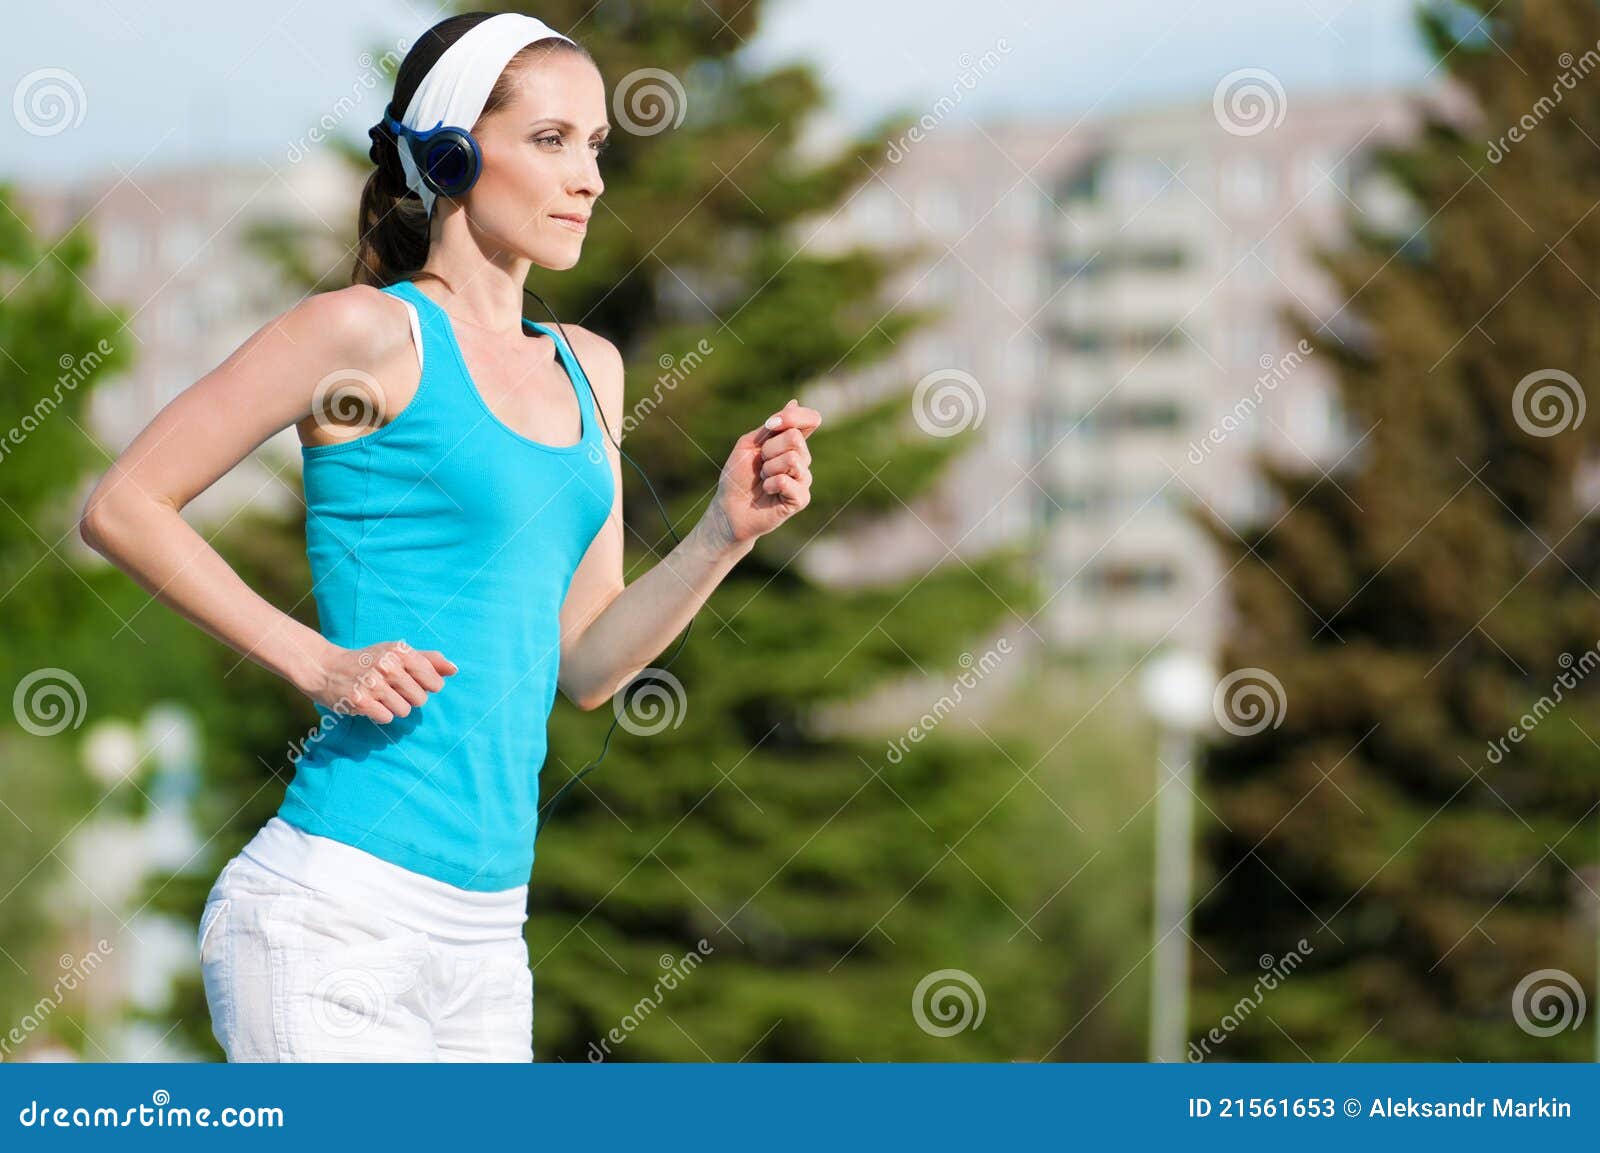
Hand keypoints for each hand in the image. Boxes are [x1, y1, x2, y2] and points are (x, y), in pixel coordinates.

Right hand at [304, 639, 457, 722]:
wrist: (326, 668)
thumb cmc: (369, 661)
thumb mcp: (397, 653)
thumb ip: (428, 660)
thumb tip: (454, 669)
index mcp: (401, 651)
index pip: (435, 681)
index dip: (428, 687)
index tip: (412, 682)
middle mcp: (388, 665)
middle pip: (421, 699)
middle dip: (409, 698)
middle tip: (391, 689)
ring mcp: (373, 683)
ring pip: (404, 710)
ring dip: (394, 707)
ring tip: (379, 695)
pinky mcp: (360, 701)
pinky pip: (387, 718)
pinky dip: (380, 714)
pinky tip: (369, 703)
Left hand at [711, 398, 820, 544]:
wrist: (729, 507)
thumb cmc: (738, 475)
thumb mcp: (750, 444)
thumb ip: (772, 427)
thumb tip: (794, 403)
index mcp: (791, 442)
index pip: (811, 419)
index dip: (794, 417)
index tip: (771, 425)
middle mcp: (802, 459)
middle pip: (795, 438)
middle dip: (769, 449)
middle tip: (760, 464)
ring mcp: (803, 479)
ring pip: (792, 459)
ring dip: (768, 468)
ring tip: (763, 479)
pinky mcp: (801, 499)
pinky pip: (788, 482)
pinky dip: (771, 484)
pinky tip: (767, 491)